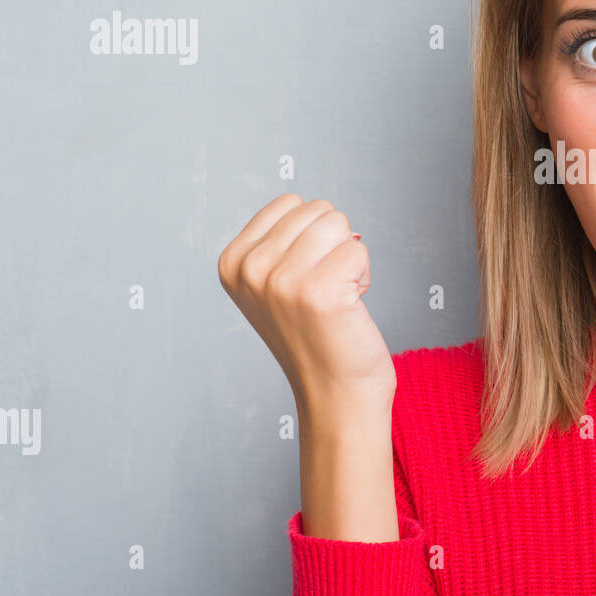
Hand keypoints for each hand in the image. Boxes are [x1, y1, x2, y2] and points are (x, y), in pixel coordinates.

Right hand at [217, 194, 394, 413]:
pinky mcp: (319, 291)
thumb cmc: (316, 334)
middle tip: (324, 290)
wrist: (335, 392)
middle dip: (333, 244)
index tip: (303, 278)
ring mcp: (281, 280)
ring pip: (339, 223)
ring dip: (349, 258)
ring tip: (337, 295)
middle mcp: (250, 269)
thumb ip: (280, 241)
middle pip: (317, 209)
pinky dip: (363, 275)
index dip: (311, 236)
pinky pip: (360, 249)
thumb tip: (318, 209)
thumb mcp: (274, 283)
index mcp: (232, 262)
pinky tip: (349, 307)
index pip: (289, 202)